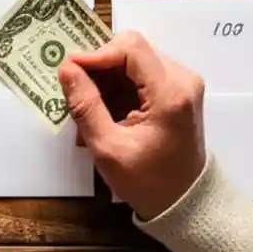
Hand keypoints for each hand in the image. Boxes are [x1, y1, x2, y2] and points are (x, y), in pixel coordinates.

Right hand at [58, 31, 206, 219]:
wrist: (186, 203)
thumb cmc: (149, 182)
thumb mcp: (109, 148)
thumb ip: (86, 106)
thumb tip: (66, 68)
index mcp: (171, 93)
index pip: (130, 49)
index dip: (96, 53)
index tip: (70, 69)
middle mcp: (183, 80)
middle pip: (133, 50)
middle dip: (100, 66)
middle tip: (77, 90)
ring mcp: (183, 84)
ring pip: (135, 60)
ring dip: (108, 78)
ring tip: (89, 107)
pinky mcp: (179, 91)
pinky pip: (143, 74)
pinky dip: (120, 86)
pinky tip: (106, 110)